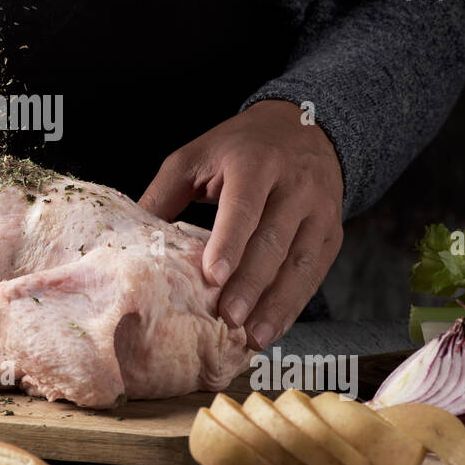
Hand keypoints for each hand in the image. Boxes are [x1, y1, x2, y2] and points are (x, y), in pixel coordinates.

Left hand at [137, 100, 344, 349]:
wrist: (305, 128)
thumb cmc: (239, 148)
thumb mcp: (196, 155)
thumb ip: (164, 194)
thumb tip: (131, 237)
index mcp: (255, 162)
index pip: (244, 206)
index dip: (229, 242)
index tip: (212, 276)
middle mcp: (294, 184)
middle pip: (273, 240)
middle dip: (251, 284)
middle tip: (228, 318)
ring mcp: (319, 209)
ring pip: (300, 262)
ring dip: (277, 304)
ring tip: (253, 336)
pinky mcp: (332, 230)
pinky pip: (315, 272)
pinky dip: (295, 303)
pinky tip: (274, 327)